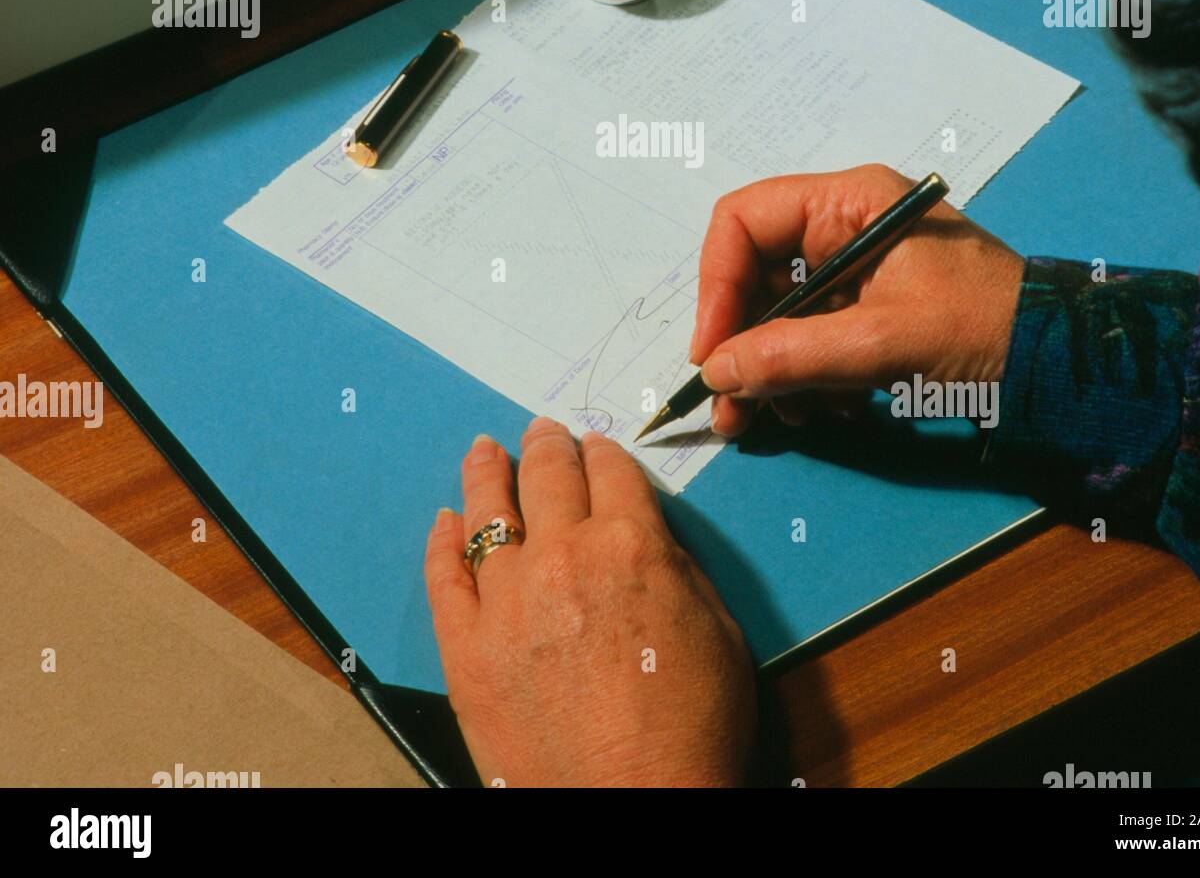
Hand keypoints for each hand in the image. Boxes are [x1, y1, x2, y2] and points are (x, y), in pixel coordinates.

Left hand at [425, 419, 754, 786]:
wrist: (633, 805)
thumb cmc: (693, 727)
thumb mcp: (719, 629)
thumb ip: (677, 567)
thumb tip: (645, 536)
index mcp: (632, 543)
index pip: (610, 470)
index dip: (602, 451)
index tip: (594, 446)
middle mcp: (564, 554)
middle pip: (548, 475)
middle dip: (547, 445)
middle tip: (540, 432)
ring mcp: (507, 599)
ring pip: (487, 512)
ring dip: (487, 472)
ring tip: (484, 450)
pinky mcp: (466, 647)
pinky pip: (445, 576)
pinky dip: (443, 541)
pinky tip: (445, 521)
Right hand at [691, 164, 1024, 436]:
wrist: (1062, 364)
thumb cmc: (981, 328)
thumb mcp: (882, 342)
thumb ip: (794, 355)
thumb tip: (716, 373)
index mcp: (847, 202)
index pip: (743, 221)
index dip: (716, 284)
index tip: (712, 352)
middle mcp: (842, 226)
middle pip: (755, 274)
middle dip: (741, 345)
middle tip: (731, 410)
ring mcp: (853, 269)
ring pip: (777, 315)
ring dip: (772, 371)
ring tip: (786, 419)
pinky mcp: (865, 309)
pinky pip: (809, 338)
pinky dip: (805, 378)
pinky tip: (827, 410)